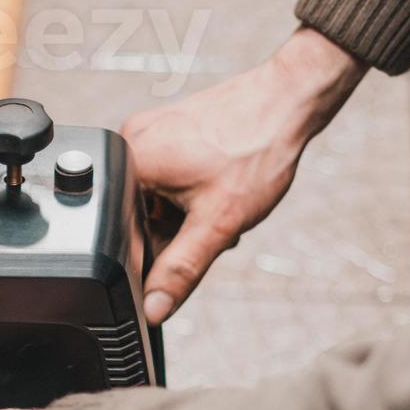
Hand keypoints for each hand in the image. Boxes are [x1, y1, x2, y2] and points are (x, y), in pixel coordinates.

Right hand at [124, 27, 365, 324]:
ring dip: (184, 213)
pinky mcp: (166, 129)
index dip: (152, 256)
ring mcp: (148, 132)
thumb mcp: (217, 223)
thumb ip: (180, 270)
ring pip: (154, 199)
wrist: (288, 100)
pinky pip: (166, 177)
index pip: (122, 234)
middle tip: (212, 218)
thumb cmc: (256, 150)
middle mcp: (129, 141)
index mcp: (128, 162)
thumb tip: (154, 309)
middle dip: (174, 230)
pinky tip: (217, 183)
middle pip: (137, 215)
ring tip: (219, 198)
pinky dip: (190, 192)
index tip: (186, 252)